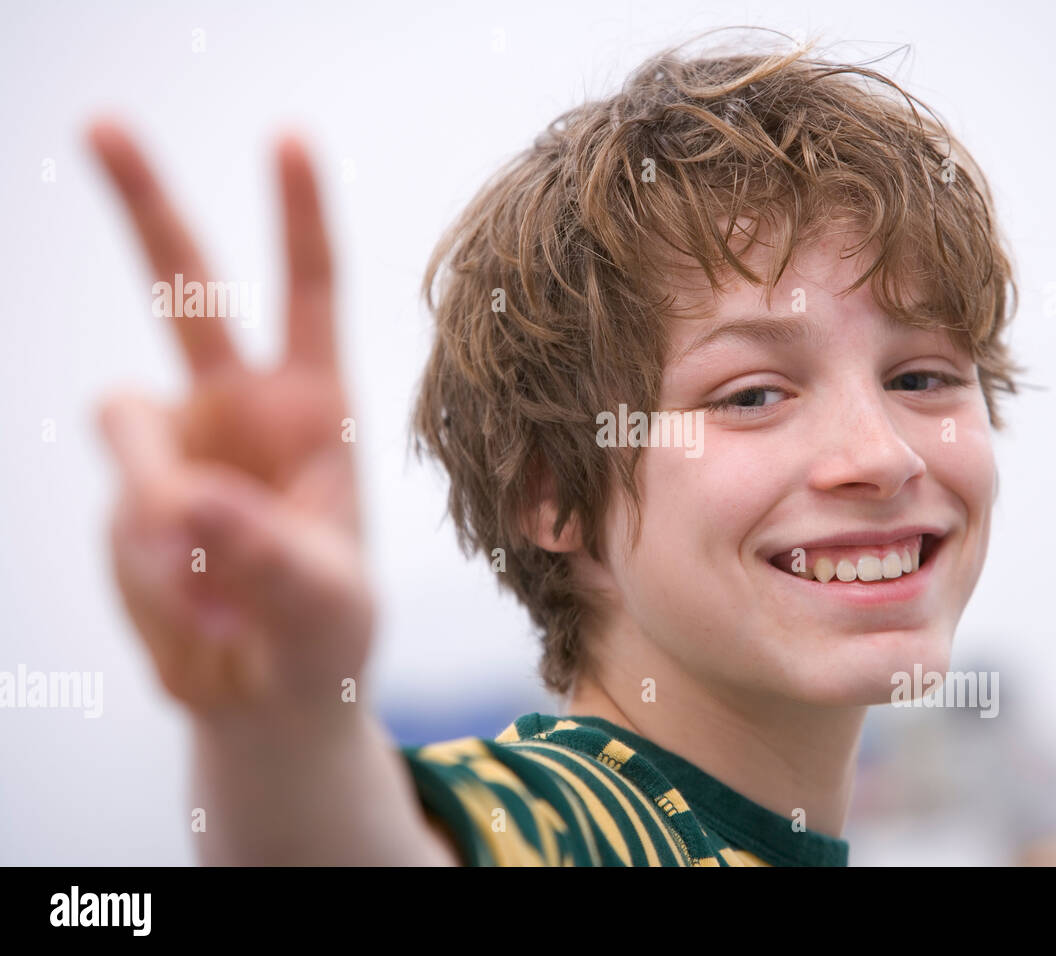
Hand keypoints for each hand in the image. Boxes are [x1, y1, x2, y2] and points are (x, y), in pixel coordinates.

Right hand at [89, 121, 372, 725]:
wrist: (266, 696)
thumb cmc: (324, 635)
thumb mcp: (327, 607)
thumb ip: (270, 557)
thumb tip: (186, 499)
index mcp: (314, 410)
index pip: (309, 297)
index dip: (298, 216)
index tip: (286, 136)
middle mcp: (237, 410)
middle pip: (184, 290)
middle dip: (144, 204)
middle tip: (99, 121)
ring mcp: (173, 449)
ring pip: (124, 423)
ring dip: (158, 509)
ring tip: (217, 599)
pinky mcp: (125, 499)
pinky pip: (117, 516)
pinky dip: (153, 577)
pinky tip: (199, 620)